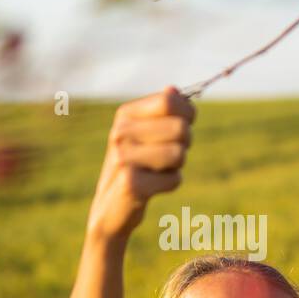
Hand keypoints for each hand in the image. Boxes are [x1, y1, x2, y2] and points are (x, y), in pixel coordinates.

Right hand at [86, 86, 195, 241]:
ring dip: (176, 166)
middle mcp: (120, 133)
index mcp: (125, 114)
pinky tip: (152, 187)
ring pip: (179, 154)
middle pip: (181, 128)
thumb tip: (174, 90)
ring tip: (157, 170)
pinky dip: (170, 184)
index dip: (188, 113)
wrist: (110, 207)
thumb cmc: (135, 165)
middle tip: (169, 155)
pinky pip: (175, 179)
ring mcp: (124, 158)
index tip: (184, 124)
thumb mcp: (145, 134)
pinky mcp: (131, 184)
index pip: (170, 101)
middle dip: (184, 144)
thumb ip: (162, 112)